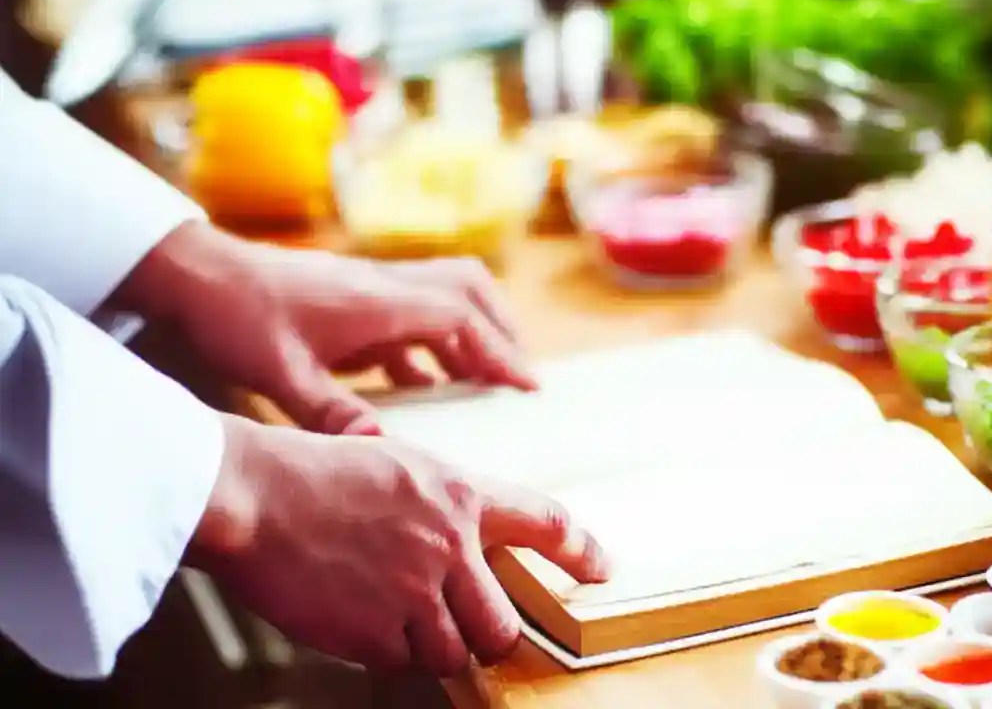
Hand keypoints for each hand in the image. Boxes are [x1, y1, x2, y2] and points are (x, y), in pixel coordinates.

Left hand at [115, 222, 536, 434]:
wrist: (194, 275)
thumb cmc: (235, 318)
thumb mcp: (280, 374)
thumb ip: (331, 413)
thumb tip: (381, 450)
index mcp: (379, 302)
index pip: (461, 318)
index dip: (499, 352)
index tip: (529, 387)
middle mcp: (385, 286)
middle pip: (468, 291)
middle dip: (501, 331)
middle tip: (518, 377)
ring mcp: (371, 288)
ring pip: (445, 296)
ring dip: (472, 332)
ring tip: (484, 381)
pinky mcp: (354, 298)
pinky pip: (412, 315)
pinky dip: (431, 345)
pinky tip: (423, 385)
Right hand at [192, 415, 608, 674]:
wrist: (252, 496)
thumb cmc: (314, 476)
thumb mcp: (398, 466)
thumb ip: (441, 507)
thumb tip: (464, 543)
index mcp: (458, 495)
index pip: (545, 521)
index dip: (580, 550)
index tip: (601, 567)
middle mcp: (449, 545)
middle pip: (503, 622)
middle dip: (487, 632)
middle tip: (465, 626)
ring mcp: (415, 592)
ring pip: (456, 653)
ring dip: (434, 647)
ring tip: (396, 619)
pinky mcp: (377, 632)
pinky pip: (401, 663)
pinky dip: (385, 652)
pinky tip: (356, 618)